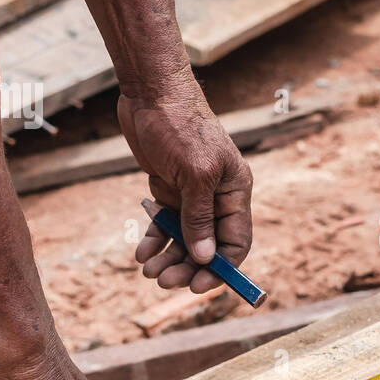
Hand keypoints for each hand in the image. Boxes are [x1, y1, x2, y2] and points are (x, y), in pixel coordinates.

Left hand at [118, 90, 253, 293]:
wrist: (151, 93)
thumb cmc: (181, 126)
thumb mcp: (194, 174)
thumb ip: (199, 217)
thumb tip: (206, 258)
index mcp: (235, 192)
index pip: (237, 242)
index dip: (221, 267)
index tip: (199, 286)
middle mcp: (217, 196)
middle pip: (208, 245)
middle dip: (188, 266)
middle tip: (165, 281)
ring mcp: (192, 194)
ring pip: (184, 238)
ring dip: (168, 258)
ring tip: (149, 271)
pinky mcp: (168, 188)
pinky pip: (163, 224)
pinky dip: (154, 240)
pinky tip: (142, 253)